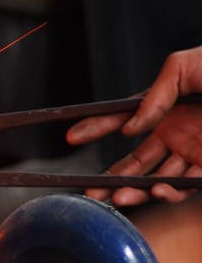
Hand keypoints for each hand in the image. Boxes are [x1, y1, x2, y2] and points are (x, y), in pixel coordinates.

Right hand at [67, 46, 201, 204]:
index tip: (72, 136)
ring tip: (117, 196)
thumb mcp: (186, 66)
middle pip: (135, 162)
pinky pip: (185, 186)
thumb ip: (155, 94)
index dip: (96, 128)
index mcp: (166, 109)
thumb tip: (130, 127)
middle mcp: (177, 134)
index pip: (122, 121)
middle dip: (110, 178)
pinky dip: (168, 191)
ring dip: (135, 190)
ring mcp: (195, 152)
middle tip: (89, 191)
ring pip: (156, 179)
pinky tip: (158, 188)